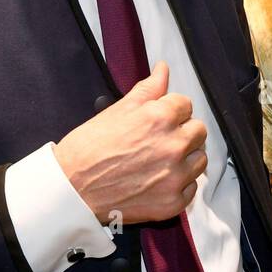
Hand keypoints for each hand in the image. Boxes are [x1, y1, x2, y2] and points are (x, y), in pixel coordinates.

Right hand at [54, 61, 207, 225]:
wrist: (72, 188)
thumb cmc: (89, 147)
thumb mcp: (117, 110)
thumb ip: (148, 89)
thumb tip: (163, 69)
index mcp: (160, 118)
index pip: (186, 105)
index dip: (171, 110)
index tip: (157, 120)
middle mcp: (173, 146)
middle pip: (198, 131)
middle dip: (182, 132)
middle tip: (159, 140)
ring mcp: (175, 177)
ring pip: (199, 160)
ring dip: (186, 158)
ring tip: (160, 161)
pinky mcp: (173, 203)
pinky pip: (191, 188)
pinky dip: (179, 185)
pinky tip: (157, 181)